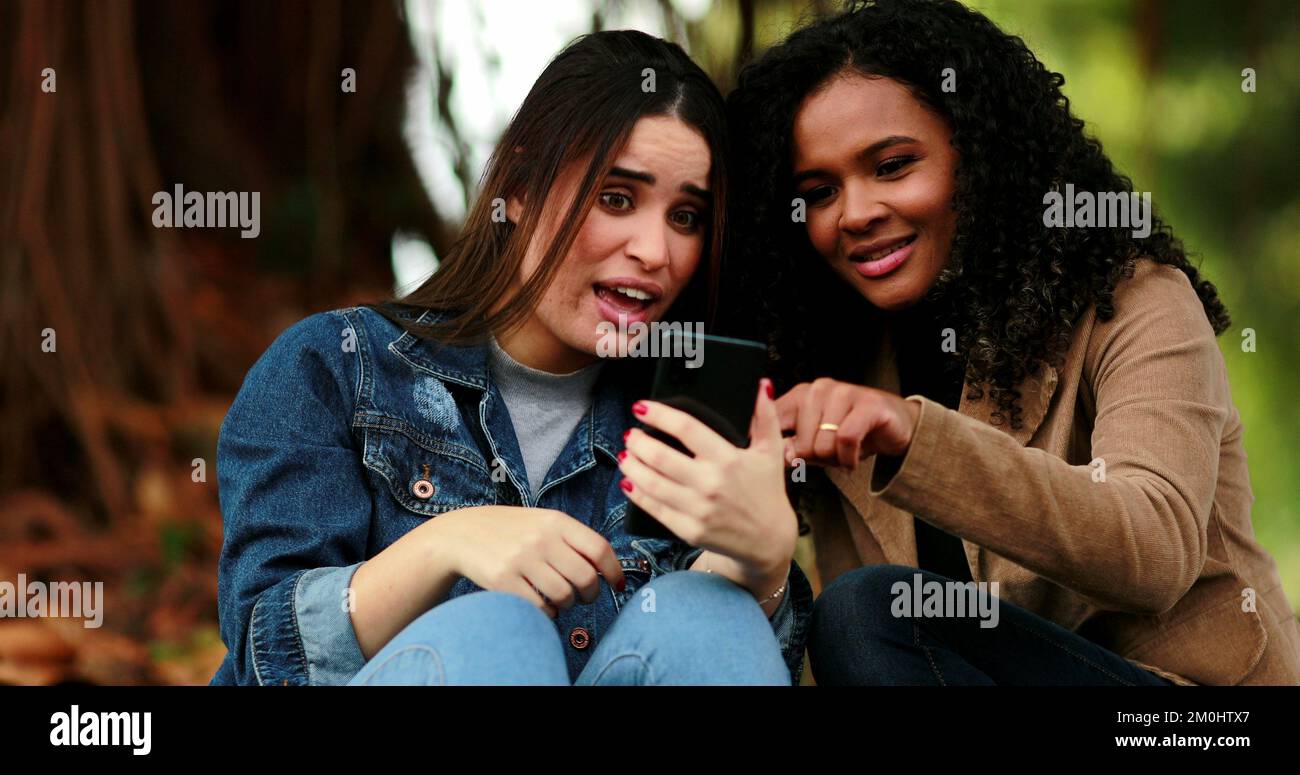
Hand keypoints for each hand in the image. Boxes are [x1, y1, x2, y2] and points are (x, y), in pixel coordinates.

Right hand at [436, 505, 625, 617]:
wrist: (461, 534)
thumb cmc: (510, 531)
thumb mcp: (542, 522)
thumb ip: (571, 539)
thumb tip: (607, 568)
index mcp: (556, 521)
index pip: (599, 548)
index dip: (614, 571)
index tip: (617, 584)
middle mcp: (540, 538)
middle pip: (585, 577)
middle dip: (591, 594)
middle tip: (585, 597)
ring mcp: (520, 559)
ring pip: (564, 596)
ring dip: (567, 605)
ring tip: (560, 600)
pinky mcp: (502, 580)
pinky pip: (540, 607)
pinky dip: (548, 612)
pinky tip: (543, 605)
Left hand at [618, 378, 797, 586]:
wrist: (769, 541)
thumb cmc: (767, 491)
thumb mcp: (771, 451)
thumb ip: (765, 415)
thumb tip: (762, 385)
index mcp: (728, 459)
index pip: (686, 428)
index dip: (660, 415)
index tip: (642, 407)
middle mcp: (711, 483)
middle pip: (660, 456)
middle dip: (637, 441)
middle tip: (630, 434)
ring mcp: (698, 509)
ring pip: (651, 483)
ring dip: (631, 465)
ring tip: (625, 454)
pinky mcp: (689, 530)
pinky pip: (654, 508)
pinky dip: (636, 493)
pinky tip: (629, 481)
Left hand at [774, 378, 920, 469]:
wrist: (894, 425)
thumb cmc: (851, 433)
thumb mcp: (816, 443)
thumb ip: (793, 448)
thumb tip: (781, 457)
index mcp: (800, 396)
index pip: (772, 421)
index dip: (775, 447)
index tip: (784, 460)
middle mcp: (818, 389)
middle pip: (801, 443)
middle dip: (817, 459)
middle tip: (832, 455)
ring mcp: (843, 393)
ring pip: (823, 443)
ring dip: (835, 460)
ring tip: (844, 455)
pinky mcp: (868, 404)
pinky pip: (846, 440)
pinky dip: (849, 458)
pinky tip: (853, 459)